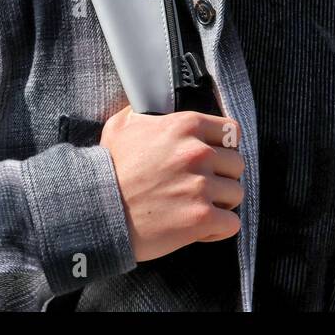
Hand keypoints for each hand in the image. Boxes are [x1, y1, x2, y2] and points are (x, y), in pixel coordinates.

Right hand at [99, 105, 243, 262]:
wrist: (97, 210)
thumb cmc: (108, 169)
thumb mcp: (122, 126)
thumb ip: (145, 112)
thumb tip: (153, 106)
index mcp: (185, 126)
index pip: (231, 131)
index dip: (224, 146)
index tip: (214, 158)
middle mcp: (197, 153)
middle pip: (237, 164)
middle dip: (222, 176)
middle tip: (202, 185)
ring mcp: (201, 187)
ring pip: (236, 194)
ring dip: (221, 202)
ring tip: (199, 206)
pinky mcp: (201, 219)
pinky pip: (231, 224)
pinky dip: (219, 229)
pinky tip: (201, 228)